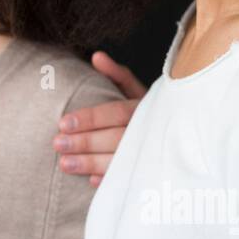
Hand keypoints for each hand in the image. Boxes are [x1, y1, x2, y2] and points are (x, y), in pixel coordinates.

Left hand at [54, 51, 146, 185]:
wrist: (181, 132)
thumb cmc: (145, 109)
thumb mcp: (134, 90)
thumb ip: (116, 74)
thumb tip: (97, 56)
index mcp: (144, 107)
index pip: (115, 113)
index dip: (89, 118)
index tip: (62, 123)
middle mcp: (149, 131)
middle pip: (115, 138)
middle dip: (85, 142)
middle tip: (57, 144)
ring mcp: (151, 154)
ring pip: (119, 161)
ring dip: (90, 163)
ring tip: (64, 164)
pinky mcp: (150, 173)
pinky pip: (130, 181)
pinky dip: (110, 181)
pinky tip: (90, 181)